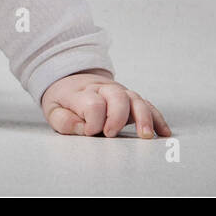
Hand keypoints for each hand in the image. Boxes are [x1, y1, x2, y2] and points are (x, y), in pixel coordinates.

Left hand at [40, 69, 170, 138]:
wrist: (71, 79)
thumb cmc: (64, 99)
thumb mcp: (53, 109)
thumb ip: (64, 121)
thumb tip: (82, 129)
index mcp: (81, 92)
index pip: (93, 104)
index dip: (92, 121)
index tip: (88, 132)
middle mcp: (103, 89)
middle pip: (117, 97)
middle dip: (117, 117)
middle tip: (111, 134)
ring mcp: (119, 92)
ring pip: (135, 99)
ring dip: (143, 117)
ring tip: (146, 136)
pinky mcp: (129, 98)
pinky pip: (147, 105)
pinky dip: (156, 118)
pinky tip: (163, 132)